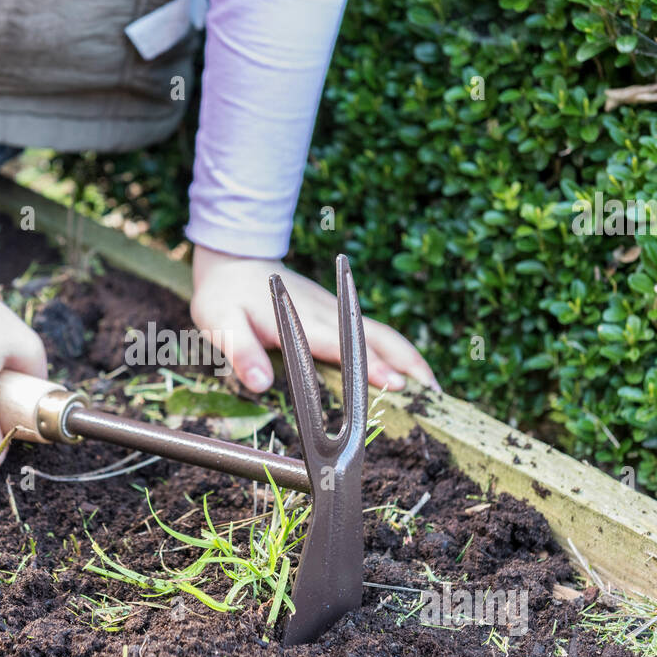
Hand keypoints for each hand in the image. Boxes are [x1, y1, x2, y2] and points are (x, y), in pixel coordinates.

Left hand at [189, 244, 439, 393]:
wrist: (235, 260)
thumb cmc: (226, 297)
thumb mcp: (220, 324)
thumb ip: (240, 353)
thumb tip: (259, 384)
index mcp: (301, 321)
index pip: (341, 346)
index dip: (370, 366)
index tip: (397, 384)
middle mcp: (328, 315)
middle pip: (377, 338)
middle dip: (409, 364)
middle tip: (435, 396)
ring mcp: (337, 313)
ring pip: (383, 335)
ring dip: (411, 359)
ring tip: (435, 391)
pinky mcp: (339, 316)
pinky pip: (376, 335)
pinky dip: (400, 354)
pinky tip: (411, 375)